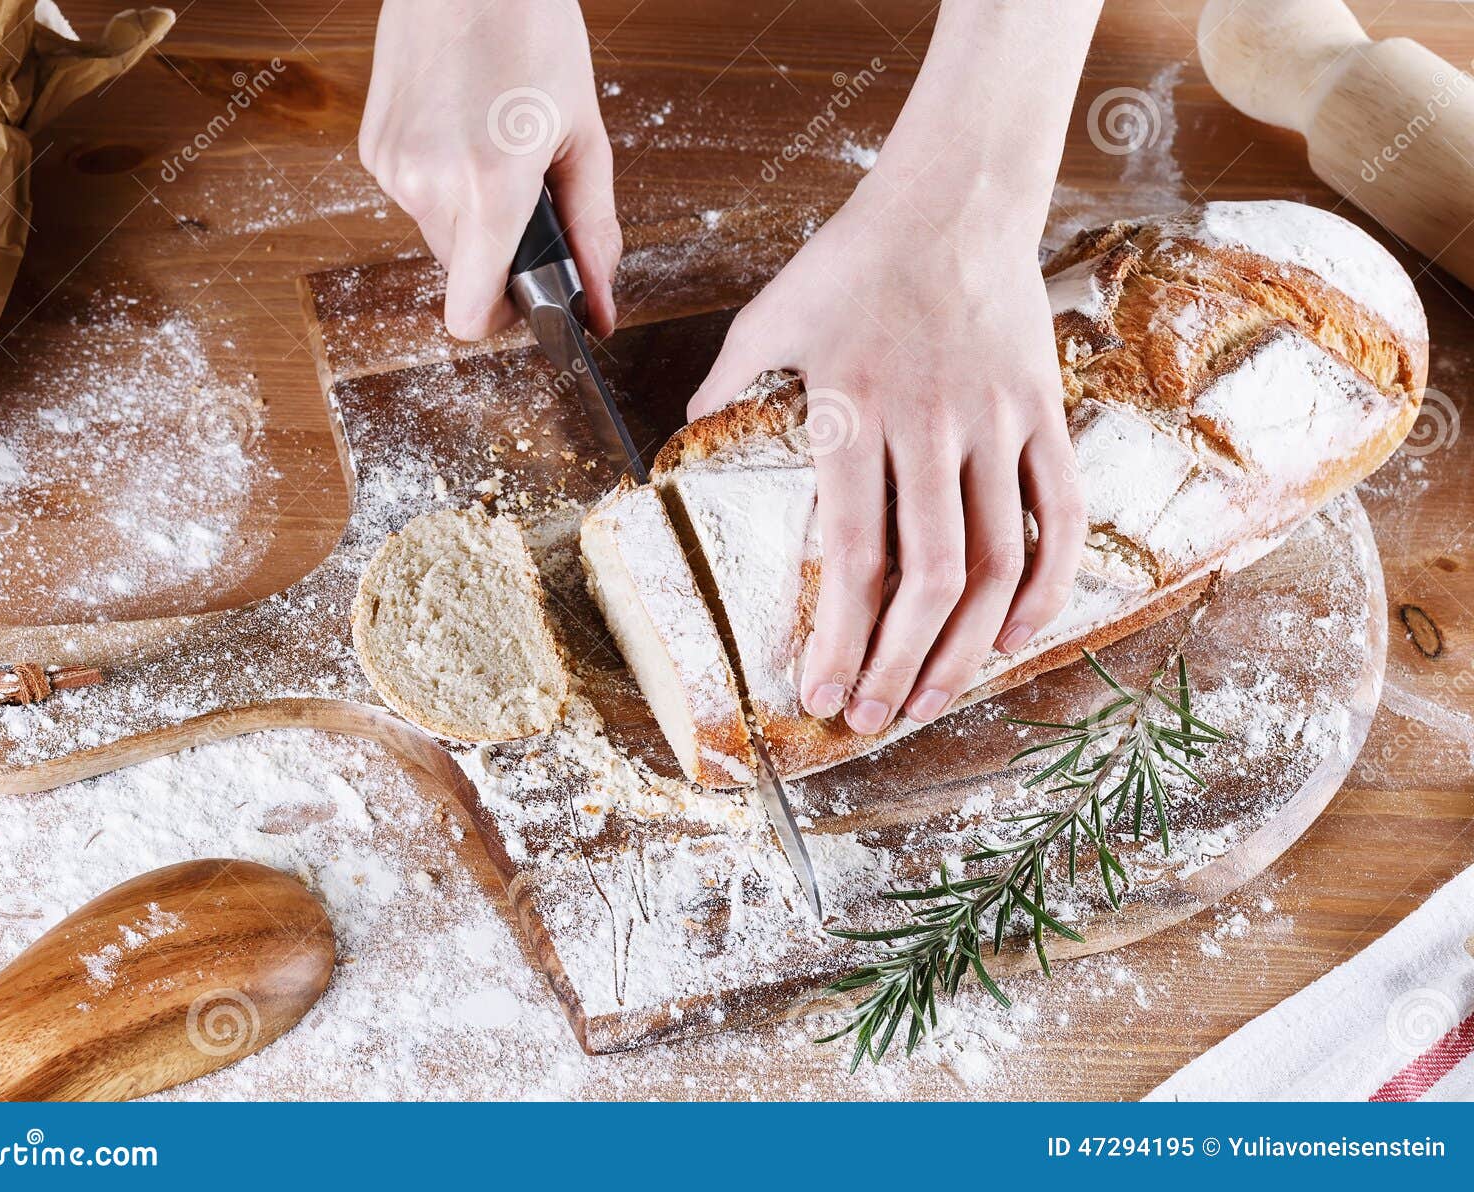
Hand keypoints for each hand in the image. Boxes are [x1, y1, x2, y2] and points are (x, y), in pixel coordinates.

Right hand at [359, 0, 619, 339]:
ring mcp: (393, 167)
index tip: (529, 292)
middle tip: (528, 191)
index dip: (504, 317)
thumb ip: (593, 233)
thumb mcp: (583, 138)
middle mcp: (429, 186)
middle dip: (499, 249)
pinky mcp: (373, 148)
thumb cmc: (532, 32)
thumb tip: (602, 310)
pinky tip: (464, 129)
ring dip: (471, 215)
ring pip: (439, 236)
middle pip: (463, 274)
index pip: (470, 316)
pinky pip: (416, 198)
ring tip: (496, 146)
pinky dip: (444, 183)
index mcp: (489, 190)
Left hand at [687, 181, 1084, 734]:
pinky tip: (1019, 635)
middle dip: (899, 665)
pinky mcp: (1045, 415)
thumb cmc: (854, 259)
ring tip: (934, 698)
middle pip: (927, 578)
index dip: (839, 637)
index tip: (822, 695)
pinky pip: (1060, 515)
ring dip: (968, 646)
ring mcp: (997, 425)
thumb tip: (682, 431)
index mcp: (854, 415)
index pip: (850, 555)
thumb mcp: (771, 313)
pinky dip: (1049, 584)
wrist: (956, 198)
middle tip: (875, 718)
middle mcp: (930, 430)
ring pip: (996, 561)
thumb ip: (728, 380)